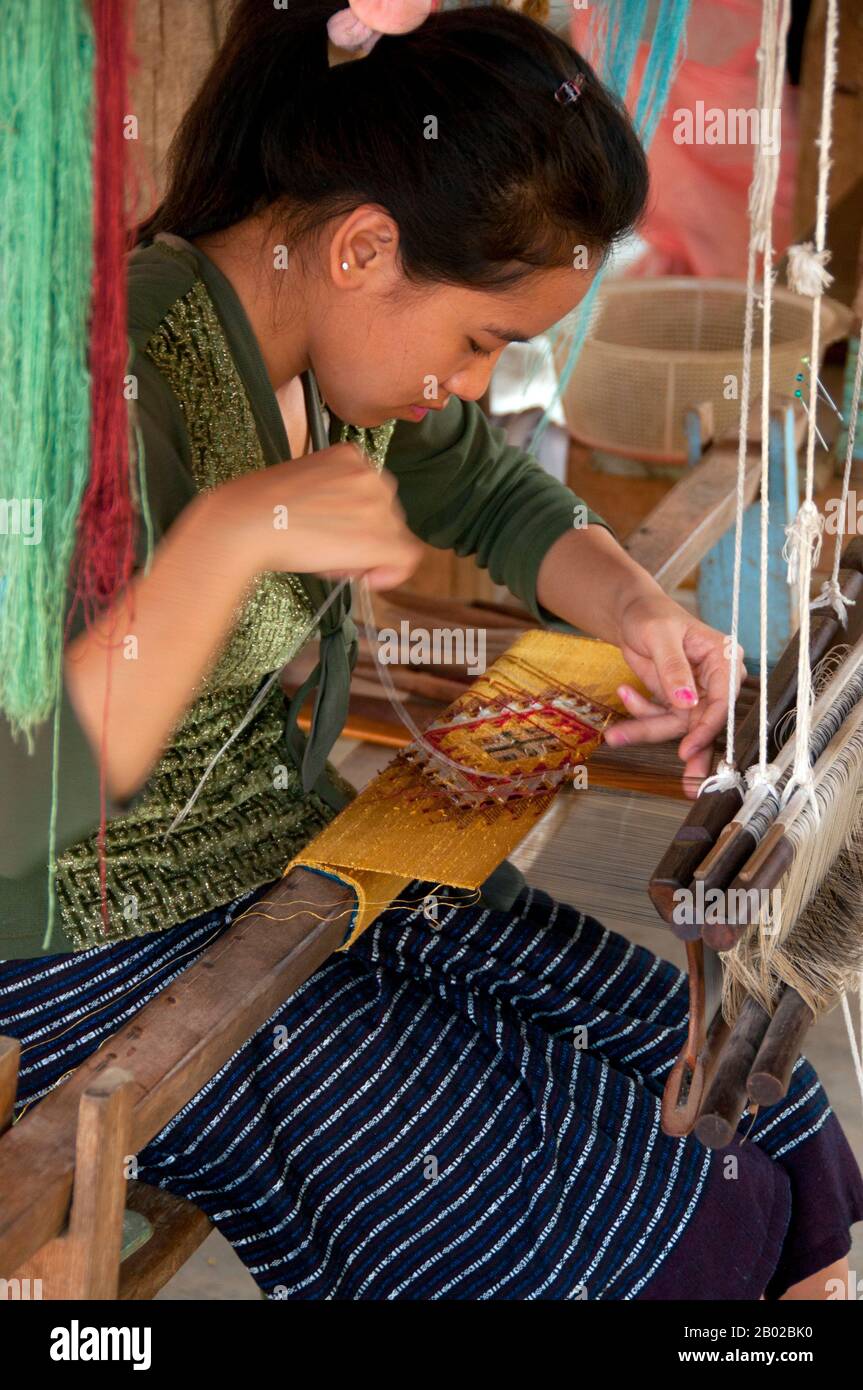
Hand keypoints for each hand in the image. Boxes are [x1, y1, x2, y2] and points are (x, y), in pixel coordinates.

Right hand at [206, 441, 422, 590]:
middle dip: (362, 539)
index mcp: (350, 456)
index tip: (333, 536)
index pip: (369, 495)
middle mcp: (370, 474)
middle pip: (385, 517)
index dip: (355, 521)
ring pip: (393, 539)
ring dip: (367, 556)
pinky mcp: (380, 537)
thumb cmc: (259, 507)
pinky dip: (389, 574)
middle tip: (326, 552)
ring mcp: (377, 505)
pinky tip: (362, 577)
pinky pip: (405, 560)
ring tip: (328, 560)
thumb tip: (345, 529)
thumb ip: (331, 497)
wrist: (246, 522)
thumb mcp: (303, 485)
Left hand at [603, 592, 744, 797]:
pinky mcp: (676, 701)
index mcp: (723, 658)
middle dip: (678, 742)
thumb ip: (674, 668)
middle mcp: (714, 679)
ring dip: (647, 730)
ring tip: (617, 734)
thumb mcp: (660, 635)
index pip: (722, 701)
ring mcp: (695, 693)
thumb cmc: (651, 614)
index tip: (688, 749)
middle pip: (701, 721)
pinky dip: (640, 714)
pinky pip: (659, 719)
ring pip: (677, 726)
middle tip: (679, 780)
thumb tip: (687, 700)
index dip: (706, 728)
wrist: (630, 614)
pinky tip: (625, 693)